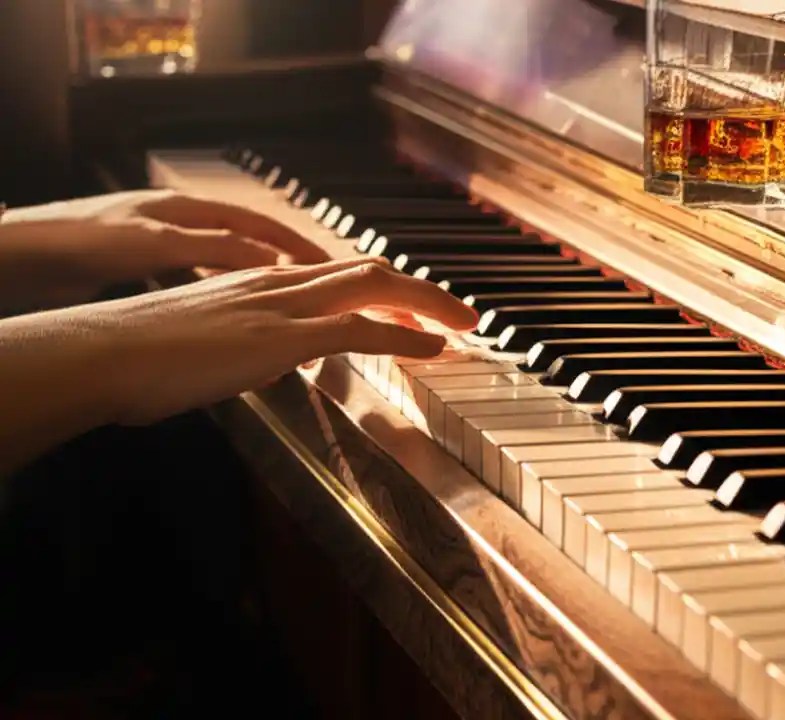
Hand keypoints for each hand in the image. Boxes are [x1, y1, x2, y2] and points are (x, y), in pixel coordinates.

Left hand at [0, 189, 328, 313]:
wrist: (26, 255)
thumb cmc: (81, 241)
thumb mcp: (158, 244)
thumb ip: (215, 250)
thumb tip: (271, 258)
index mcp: (186, 211)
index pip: (258, 225)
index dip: (297, 246)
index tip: (332, 265)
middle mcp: (177, 221)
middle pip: (246, 238)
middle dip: (285, 258)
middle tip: (322, 280)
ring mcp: (159, 242)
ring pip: (222, 258)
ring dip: (254, 275)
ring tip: (284, 296)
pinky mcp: (141, 266)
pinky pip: (197, 275)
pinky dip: (221, 288)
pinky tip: (226, 308)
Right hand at [0, 257, 477, 472]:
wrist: (102, 352)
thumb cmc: (141, 354)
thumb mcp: (207, 341)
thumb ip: (246, 344)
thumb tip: (270, 359)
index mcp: (260, 282)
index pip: (338, 274)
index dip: (385, 288)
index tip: (416, 305)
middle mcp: (277, 284)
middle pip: (368, 270)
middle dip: (423, 289)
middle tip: (463, 312)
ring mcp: (280, 307)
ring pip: (372, 286)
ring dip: (428, 304)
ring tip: (465, 325)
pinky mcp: (279, 336)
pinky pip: (358, 328)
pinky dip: (404, 336)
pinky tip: (433, 349)